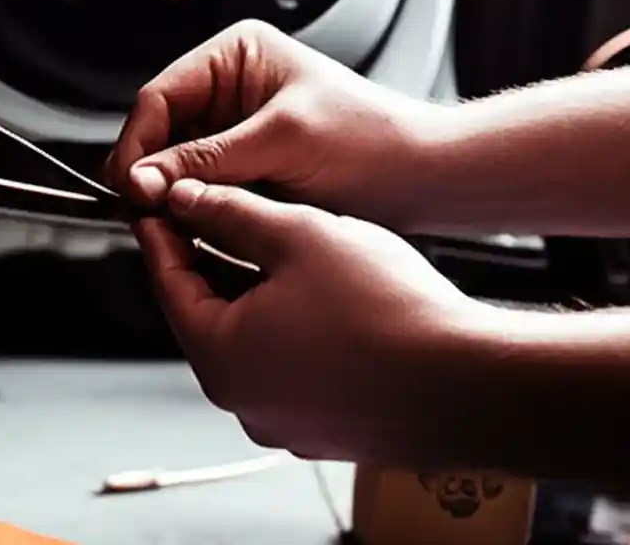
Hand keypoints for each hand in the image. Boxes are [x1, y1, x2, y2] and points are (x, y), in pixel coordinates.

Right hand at [106, 19, 444, 227]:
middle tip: (147, 212)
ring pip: (173, 167)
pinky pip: (198, 191)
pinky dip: (193, 211)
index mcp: (234, 56)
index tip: (133, 187)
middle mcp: (228, 91)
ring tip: (175, 223)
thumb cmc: (374, 142)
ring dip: (171, 195)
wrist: (424, 181)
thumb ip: (207, 160)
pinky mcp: (244, 172)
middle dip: (152, 173)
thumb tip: (143, 178)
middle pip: (159, 133)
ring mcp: (234, 134)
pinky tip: (197, 227)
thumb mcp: (282, 141)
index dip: (139, 144)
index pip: (159, 97)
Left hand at [136, 179, 495, 463]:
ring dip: (253, 295)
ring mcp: (282, 421)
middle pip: (207, 314)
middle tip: (210, 215)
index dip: (162, 233)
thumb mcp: (299, 235)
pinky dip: (289, 330)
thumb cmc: (386, 311)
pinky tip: (317, 296)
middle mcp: (241, 400)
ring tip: (271, 247)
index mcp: (219, 356)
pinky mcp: (323, 429)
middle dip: (209, 262)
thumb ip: (231, 213)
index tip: (158, 204)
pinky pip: (289, 369)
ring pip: (251, 342)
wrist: (471, 385)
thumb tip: (185, 200)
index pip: (168, 283)